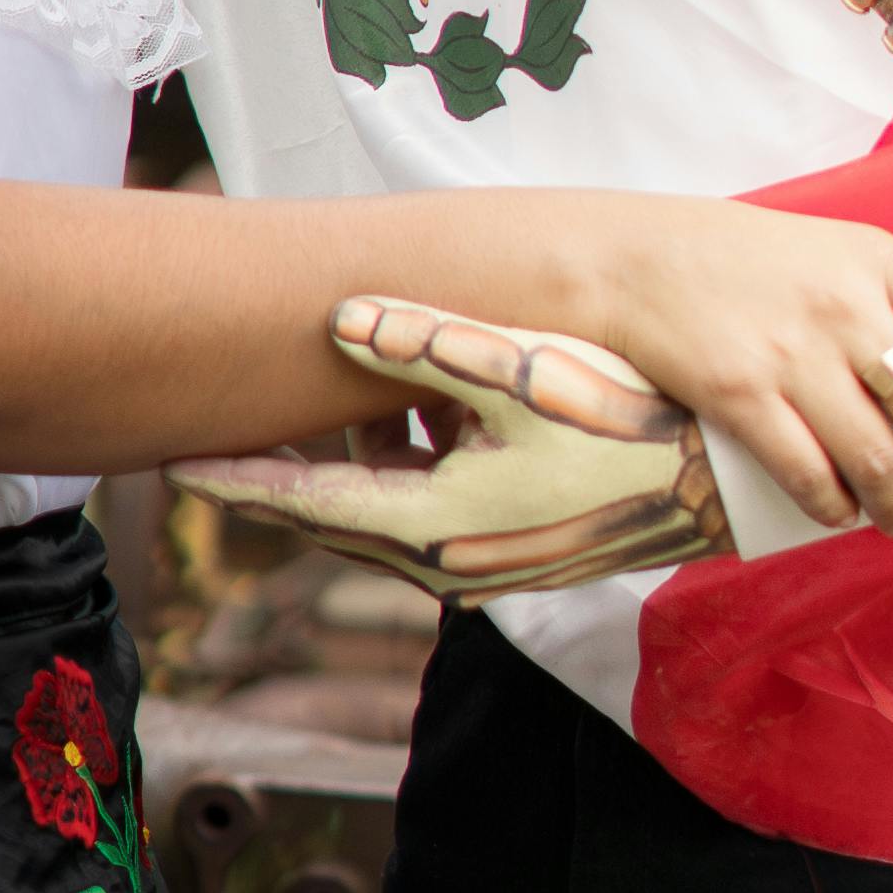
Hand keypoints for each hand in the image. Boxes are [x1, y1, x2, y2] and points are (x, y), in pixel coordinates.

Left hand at [180, 301, 729, 605]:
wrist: (720, 483)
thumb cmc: (628, 417)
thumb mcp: (525, 369)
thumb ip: (427, 344)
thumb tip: (337, 317)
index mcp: (436, 523)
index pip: (307, 504)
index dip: (236, 481)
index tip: (172, 466)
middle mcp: (448, 566)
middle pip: (330, 525)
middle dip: (266, 488)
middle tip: (201, 449)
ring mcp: (483, 575)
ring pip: (375, 529)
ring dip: (331, 488)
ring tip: (283, 437)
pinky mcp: (514, 567)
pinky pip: (421, 530)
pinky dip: (390, 491)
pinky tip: (397, 439)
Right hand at [575, 207, 892, 540]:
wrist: (637, 258)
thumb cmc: (744, 256)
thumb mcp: (836, 249)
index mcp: (881, 262)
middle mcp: (846, 306)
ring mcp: (792, 352)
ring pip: (877, 455)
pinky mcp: (740, 393)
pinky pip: (807, 473)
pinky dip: (834, 507)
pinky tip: (842, 514)